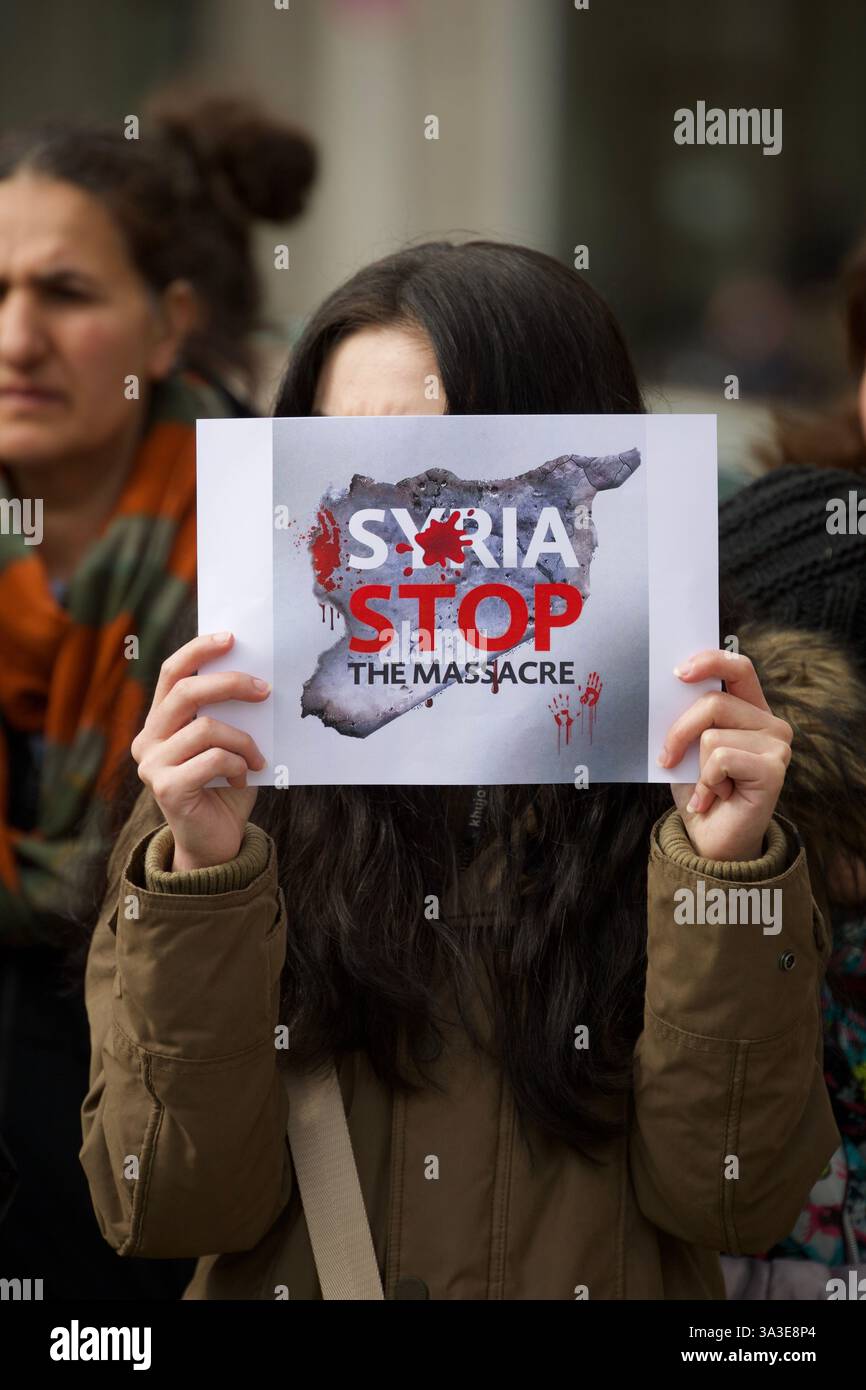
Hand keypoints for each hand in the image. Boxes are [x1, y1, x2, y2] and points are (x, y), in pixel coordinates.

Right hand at [131, 632, 269, 870]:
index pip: (171, 673)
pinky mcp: (165, 788)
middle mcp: (147, 740)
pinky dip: (238, 766)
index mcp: (159, 723)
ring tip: (256, 759)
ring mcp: (152, 764)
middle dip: (230, 684)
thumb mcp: (229, 744)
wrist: (217, 842)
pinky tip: (242, 782)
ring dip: (243, 741)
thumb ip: (230, 716)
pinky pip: (213, 760)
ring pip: (206, 728)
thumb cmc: (226, 788)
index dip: (198, 650)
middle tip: (264, 689)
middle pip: (185, 691)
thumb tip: (257, 678)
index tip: (231, 638)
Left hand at [657, 650, 792, 861]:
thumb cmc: (699, 791)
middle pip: (713, 702)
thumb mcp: (687, 748)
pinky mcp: (774, 769)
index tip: (678, 673)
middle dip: (679, 732)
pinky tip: (714, 798)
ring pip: (712, 734)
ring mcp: (777, 746)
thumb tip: (670, 688)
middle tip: (667, 759)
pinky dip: (706, 783)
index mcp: (751, 710)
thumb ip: (689, 718)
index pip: (739, 667)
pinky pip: (721, 758)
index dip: (710, 661)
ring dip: (695, 767)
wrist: (711, 841)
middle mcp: (771, 723)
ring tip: (706, 788)